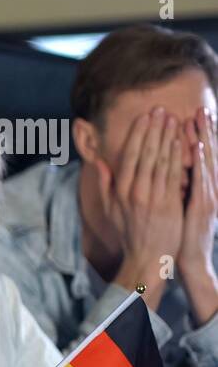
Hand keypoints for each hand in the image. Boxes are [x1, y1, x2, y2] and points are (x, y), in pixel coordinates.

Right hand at [94, 108, 185, 304]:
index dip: (138, 134)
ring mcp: (153, 198)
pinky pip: (174, 174)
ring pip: (161, 161)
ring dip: (168, 138)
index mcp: (120, 191)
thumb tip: (98, 162)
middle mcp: (135, 192)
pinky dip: (178, 156)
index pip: (129, 156)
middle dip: (154, 130)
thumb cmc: (129, 232)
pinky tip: (183, 142)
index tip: (145, 117)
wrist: (147, 258)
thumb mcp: (109, 209)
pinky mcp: (169, 204)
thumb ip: (104, 183)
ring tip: (173, 120)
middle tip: (161, 110)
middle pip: (146, 154)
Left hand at [177, 108, 217, 322]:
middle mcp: (205, 188)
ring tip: (203, 118)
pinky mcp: (203, 205)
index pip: (196, 157)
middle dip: (204, 130)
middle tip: (202, 108)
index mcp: (197, 187)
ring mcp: (206, 195)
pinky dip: (201, 162)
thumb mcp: (174, 206)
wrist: (185, 257)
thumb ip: (170, 186)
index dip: (195, 136)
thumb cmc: (175, 232)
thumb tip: (160, 169)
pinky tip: (199, 147)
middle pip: (205, 154)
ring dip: (205, 138)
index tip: (192, 115)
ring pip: (206, 161)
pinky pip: (202, 179)